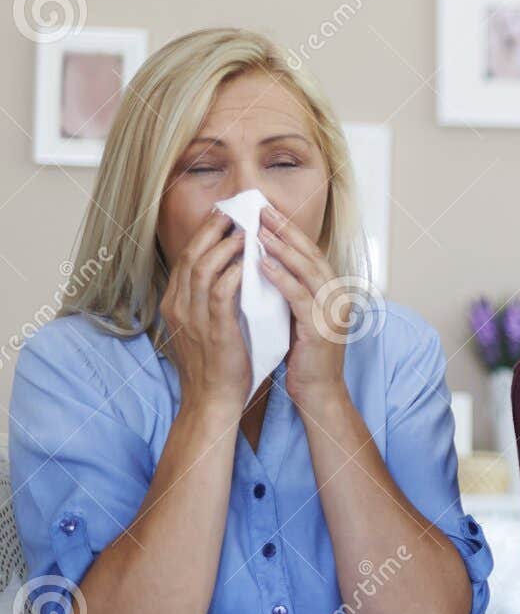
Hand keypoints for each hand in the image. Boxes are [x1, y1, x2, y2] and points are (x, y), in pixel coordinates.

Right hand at [159, 208, 250, 417]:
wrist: (212, 401)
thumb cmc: (217, 366)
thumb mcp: (207, 327)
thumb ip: (212, 302)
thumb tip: (230, 276)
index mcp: (176, 304)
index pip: (188, 259)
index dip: (204, 235)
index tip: (222, 216)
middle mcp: (179, 307)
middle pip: (191, 256)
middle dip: (212, 231)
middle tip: (233, 211)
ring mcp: (193, 318)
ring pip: (203, 269)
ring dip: (225, 246)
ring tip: (246, 230)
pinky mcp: (213, 330)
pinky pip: (220, 292)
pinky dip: (233, 272)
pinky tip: (249, 261)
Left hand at [258, 203, 348, 405]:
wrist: (319, 393)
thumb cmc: (305, 357)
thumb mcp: (298, 316)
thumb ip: (289, 291)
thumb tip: (264, 264)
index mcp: (333, 292)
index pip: (311, 253)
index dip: (289, 230)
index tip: (266, 212)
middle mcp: (337, 297)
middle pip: (311, 254)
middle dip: (285, 230)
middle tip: (260, 210)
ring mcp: (332, 312)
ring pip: (307, 270)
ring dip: (280, 248)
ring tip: (258, 230)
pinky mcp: (320, 328)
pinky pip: (298, 296)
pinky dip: (280, 278)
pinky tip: (261, 264)